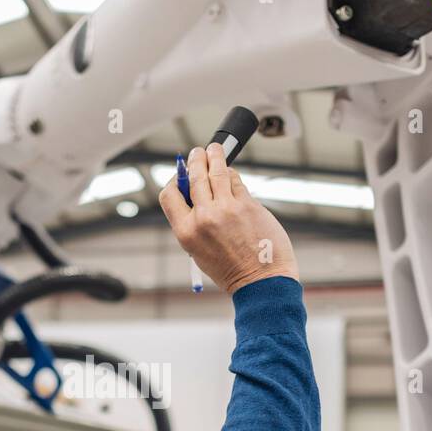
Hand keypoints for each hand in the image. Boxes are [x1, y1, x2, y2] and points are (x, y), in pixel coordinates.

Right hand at [158, 143, 298, 293]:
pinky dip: (232, 175)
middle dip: (195, 159)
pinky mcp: (247, 205)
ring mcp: (226, 209)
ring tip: (214, 149)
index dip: (174, 181)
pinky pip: (236, 182)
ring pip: (216, 171)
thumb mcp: (199, 251)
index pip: (169, 195)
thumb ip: (194, 224)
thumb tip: (195, 196)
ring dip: (213, 155)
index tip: (180, 176)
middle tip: (198, 152)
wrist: (261, 281)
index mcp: (186, 232)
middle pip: (193, 177)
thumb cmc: (231, 270)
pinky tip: (231, 173)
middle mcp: (203, 218)